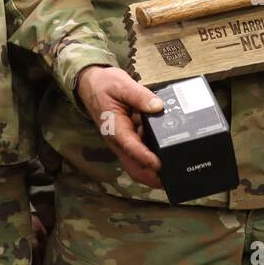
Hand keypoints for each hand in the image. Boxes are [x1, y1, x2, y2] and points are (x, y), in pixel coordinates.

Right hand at [75, 65, 164, 188]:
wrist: (90, 84)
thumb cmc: (104, 85)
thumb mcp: (121, 85)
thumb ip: (140, 95)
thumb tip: (157, 106)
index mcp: (114, 128)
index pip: (131, 147)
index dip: (145, 158)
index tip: (159, 165)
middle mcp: (118, 140)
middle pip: (133, 166)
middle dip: (150, 176)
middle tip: (170, 180)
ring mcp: (122, 141)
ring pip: (137, 162)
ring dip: (152, 168)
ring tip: (173, 168)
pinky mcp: (127, 138)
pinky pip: (139, 151)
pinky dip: (151, 154)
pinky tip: (166, 151)